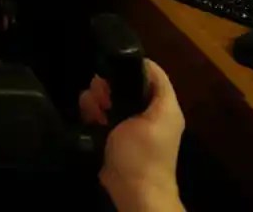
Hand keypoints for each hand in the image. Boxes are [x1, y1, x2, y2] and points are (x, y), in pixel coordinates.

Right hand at [79, 59, 184, 211]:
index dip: (135, 65)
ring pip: (111, 99)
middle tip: (97, 88)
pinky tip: (87, 114)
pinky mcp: (114, 136)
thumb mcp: (155, 117)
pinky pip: (101, 115)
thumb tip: (140, 65)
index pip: (153, 74)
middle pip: (128, 85)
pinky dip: (93, 112)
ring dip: (98, 98)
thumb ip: (152, 89)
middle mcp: (149, 113)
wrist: (133, 191)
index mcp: (164, 107)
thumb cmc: (143, 154)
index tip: (112, 62)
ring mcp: (130, 125)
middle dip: (109, 84)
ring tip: (91, 105)